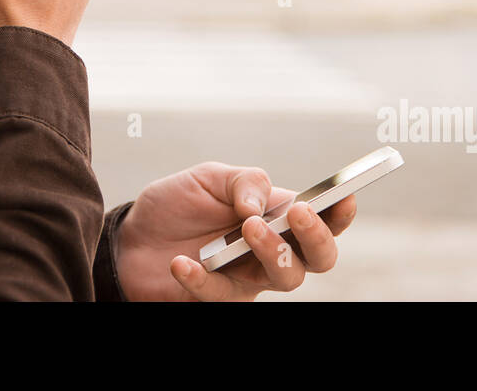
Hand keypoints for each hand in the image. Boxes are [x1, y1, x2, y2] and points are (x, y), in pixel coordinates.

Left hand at [113, 161, 356, 300]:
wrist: (132, 238)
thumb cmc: (178, 205)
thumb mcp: (208, 178)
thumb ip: (243, 182)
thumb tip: (261, 205)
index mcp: (276, 216)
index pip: (321, 218)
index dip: (339, 212)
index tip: (345, 196)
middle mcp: (271, 251)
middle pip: (318, 258)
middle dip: (317, 237)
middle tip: (296, 213)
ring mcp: (248, 278)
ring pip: (285, 278)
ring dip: (272, 251)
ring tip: (245, 227)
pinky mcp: (219, 298)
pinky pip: (222, 295)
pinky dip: (202, 278)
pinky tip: (183, 263)